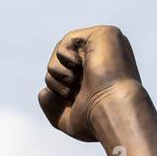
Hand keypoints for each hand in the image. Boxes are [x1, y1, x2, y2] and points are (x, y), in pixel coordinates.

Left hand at [37, 25, 142, 141]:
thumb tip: (43, 92)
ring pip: (60, 54)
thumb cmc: (97, 121)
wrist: (113, 111)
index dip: (61, 92)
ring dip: (60, 73)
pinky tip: (80, 66)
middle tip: (76, 92)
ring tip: (78, 81)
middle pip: (60, 65)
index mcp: (99, 78)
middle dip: (59, 82)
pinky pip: (66, 43)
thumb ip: (53, 109)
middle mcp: (104, 60)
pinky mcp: (104, 34)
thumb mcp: (68, 121)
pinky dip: (64, 58)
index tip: (76, 101)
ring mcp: (105, 47)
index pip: (66, 78)